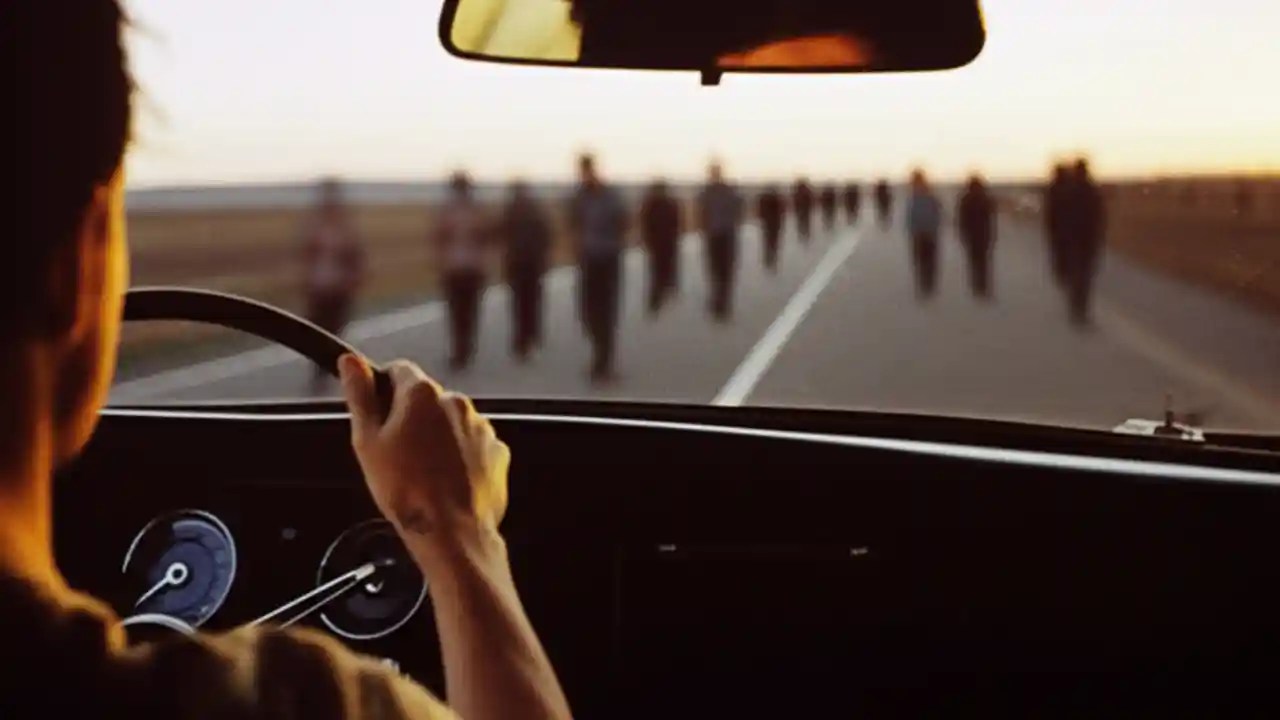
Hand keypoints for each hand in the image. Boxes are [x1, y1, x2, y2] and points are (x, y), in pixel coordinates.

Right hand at [339, 355, 510, 570]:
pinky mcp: (497, 452)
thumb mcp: (367, 441)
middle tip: (397, 452)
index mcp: (422, 393)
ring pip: (452, 422)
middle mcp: (457, 402)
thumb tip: (350, 361)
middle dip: (413, 417)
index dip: (384, 388)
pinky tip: (448, 481)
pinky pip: (473, 445)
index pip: (399, 370)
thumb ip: (359, 395)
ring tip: (424, 473)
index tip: (378, 414)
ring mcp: (482, 427)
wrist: (452, 532)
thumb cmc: (403, 489)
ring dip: (438, 437)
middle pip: (428, 398)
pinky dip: (461, 456)